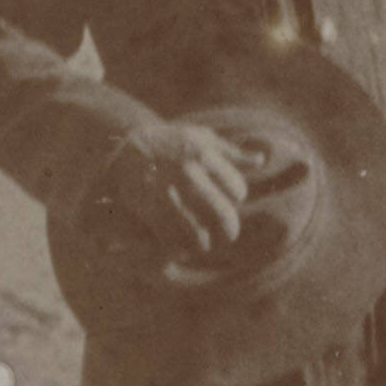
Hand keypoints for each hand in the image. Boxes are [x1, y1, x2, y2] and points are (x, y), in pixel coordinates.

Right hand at [109, 120, 258, 257]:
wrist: (124, 148)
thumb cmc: (169, 143)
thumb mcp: (199, 137)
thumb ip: (230, 151)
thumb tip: (261, 160)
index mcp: (203, 154)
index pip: (237, 188)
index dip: (236, 197)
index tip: (230, 200)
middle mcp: (186, 173)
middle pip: (222, 215)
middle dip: (229, 231)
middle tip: (228, 237)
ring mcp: (166, 192)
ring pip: (198, 233)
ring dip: (204, 244)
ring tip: (204, 245)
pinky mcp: (148, 207)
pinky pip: (171, 238)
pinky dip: (179, 248)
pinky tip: (180, 246)